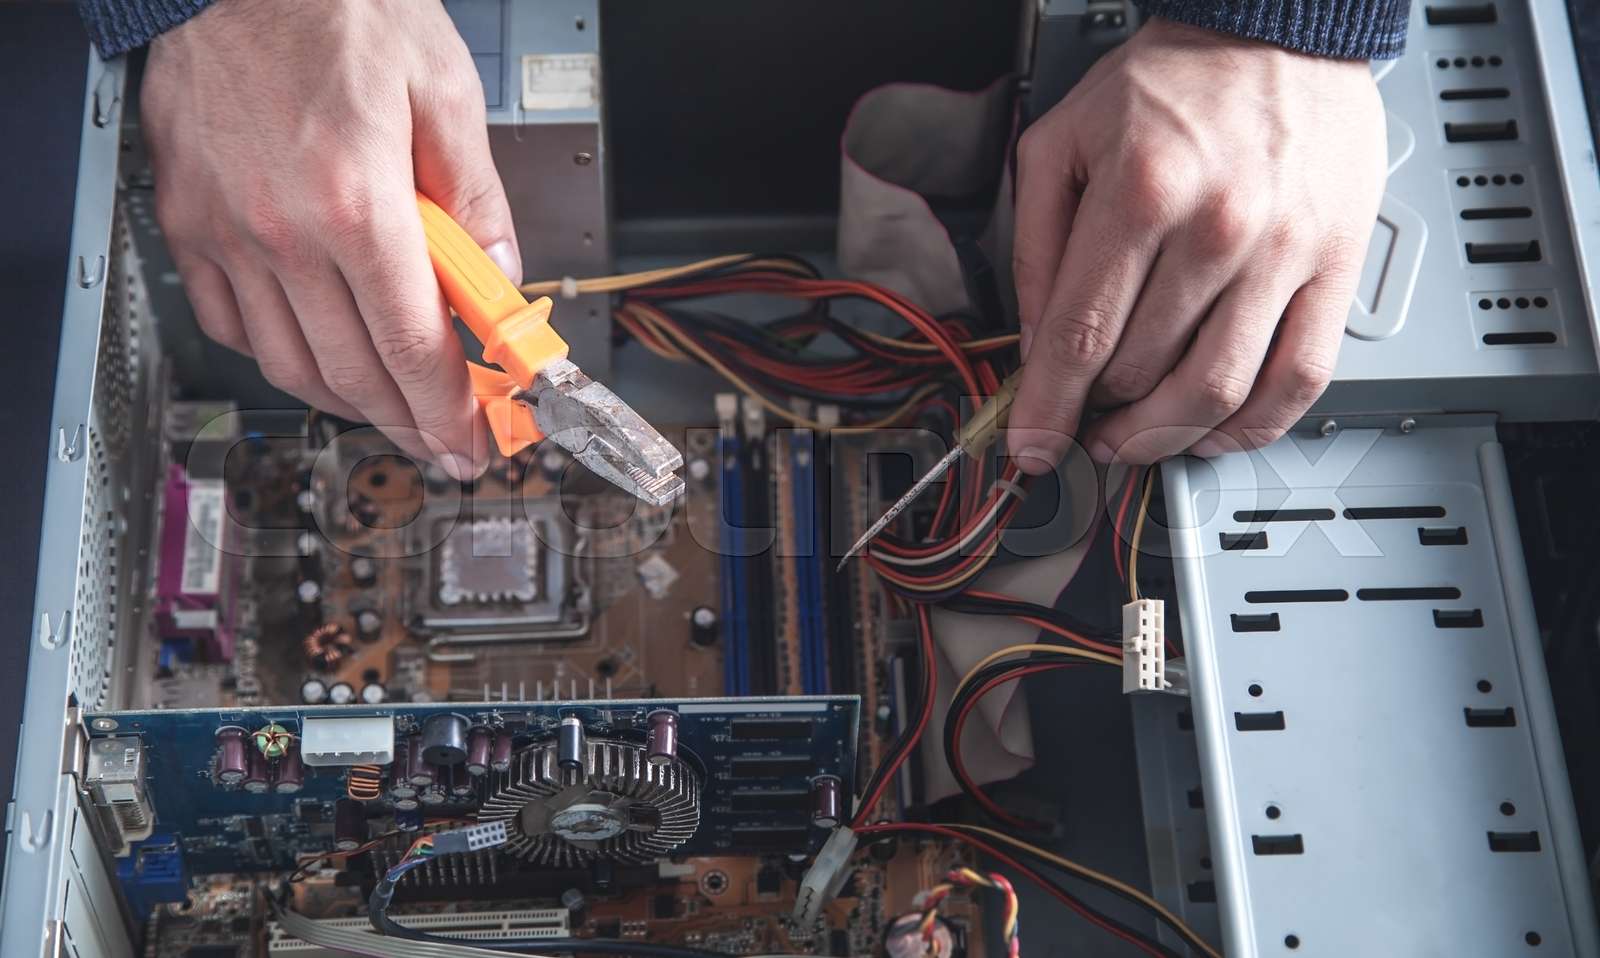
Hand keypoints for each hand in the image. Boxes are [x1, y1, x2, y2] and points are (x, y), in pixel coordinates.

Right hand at [142, 0, 518, 477]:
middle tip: (445, 445)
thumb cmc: (333, 4)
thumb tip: (499, 274)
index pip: (412, 346)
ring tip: (391, 411)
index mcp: (358, 202)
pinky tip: (315, 355)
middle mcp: (285, 230)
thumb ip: (477, 196)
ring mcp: (227, 231)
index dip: (449, 411)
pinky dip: (276, 355)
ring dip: (347, 402)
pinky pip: (229, 321)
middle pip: (353, 371)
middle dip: (409, 425)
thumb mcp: (444, 88)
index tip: (474, 440)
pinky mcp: (189, 221)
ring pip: (288, 362)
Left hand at [1007, 17, 1386, 469]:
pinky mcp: (1336, 266)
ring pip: (1219, 392)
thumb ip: (1037, 248)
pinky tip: (1213, 431)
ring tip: (1134, 436)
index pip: (1081, 337)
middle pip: (1144, 372)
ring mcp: (1285, 252)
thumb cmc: (1169, 82)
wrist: (1278, 29)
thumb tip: (1035, 345)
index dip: (1050, 409)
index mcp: (1142, 192)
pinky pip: (1300, 378)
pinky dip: (1252, 427)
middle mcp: (1219, 227)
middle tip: (1083, 416)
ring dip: (1165, 435)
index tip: (1033, 448)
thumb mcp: (1061, 143)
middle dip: (1100, 412)